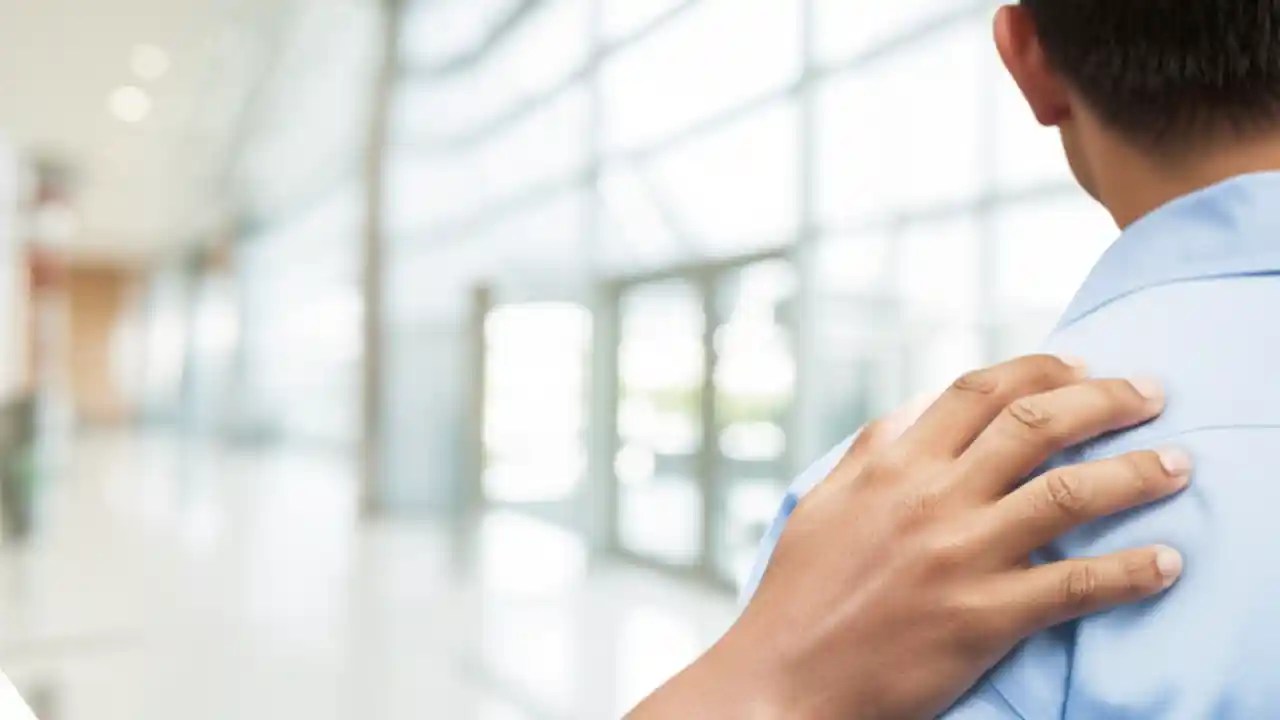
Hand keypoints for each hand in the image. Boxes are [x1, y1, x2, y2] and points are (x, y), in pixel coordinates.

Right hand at [628, 355, 1188, 719]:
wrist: (784, 675)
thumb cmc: (801, 589)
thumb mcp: (824, 500)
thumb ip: (874, 448)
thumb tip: (921, 408)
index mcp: (892, 464)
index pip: (978, 392)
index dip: (1039, 369)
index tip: (1081, 365)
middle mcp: (931, 498)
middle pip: (1035, 424)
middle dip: (1105, 399)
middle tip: (1150, 392)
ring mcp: (959, 556)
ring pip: (1068, 494)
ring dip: (1135, 474)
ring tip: (1177, 465)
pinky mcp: (982, 618)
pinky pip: (1073, 587)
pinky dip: (1128, 571)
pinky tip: (1164, 563)